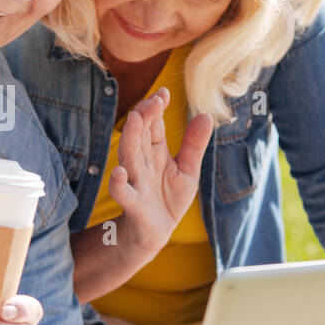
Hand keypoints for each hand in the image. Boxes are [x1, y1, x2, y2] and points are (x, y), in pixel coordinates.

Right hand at [110, 87, 212, 257]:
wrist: (156, 233)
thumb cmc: (168, 199)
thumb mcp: (188, 170)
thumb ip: (194, 145)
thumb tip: (206, 115)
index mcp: (154, 151)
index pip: (153, 124)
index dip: (157, 108)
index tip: (164, 92)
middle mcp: (141, 162)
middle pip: (139, 134)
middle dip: (144, 116)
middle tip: (153, 100)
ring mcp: (135, 181)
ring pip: (129, 156)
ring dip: (129, 137)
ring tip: (134, 119)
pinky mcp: (133, 203)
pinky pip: (122, 192)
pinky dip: (118, 183)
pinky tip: (118, 172)